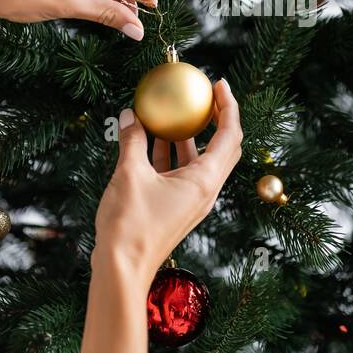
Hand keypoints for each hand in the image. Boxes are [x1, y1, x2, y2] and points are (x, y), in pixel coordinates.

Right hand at [92, 78, 242, 290]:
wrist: (122, 269)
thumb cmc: (130, 224)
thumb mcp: (129, 174)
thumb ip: (133, 140)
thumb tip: (132, 115)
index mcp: (204, 181)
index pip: (230, 136)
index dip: (228, 106)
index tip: (218, 83)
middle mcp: (205, 190)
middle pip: (222, 146)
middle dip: (215, 118)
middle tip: (202, 94)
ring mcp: (191, 200)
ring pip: (199, 159)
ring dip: (188, 134)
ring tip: (172, 111)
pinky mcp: (176, 206)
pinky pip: (181, 171)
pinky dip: (171, 152)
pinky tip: (150, 137)